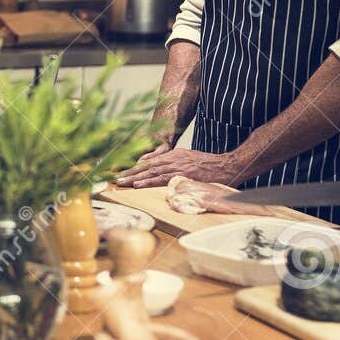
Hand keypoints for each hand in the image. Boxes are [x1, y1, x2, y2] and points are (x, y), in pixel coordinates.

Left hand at [119, 147, 246, 187]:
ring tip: (120, 182)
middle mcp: (172, 158)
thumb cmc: (208, 165)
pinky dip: (148, 181)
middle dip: (129, 172)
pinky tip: (137, 184)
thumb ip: (175, 164)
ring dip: (134, 177)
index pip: (150, 161)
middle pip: (146, 166)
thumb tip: (164, 172)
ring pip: (150, 171)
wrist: (224, 165)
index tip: (123, 172)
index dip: (136, 168)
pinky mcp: (181, 173)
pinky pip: (161, 178)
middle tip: (115, 178)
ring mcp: (176, 165)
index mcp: (173, 154)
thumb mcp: (189, 159)